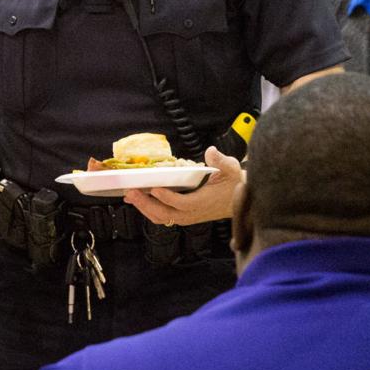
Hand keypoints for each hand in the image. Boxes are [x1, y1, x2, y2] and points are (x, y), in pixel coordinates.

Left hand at [123, 146, 242, 226]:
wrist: (239, 200)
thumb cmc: (234, 183)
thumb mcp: (231, 169)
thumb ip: (221, 161)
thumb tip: (211, 152)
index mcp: (204, 202)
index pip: (183, 204)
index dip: (168, 198)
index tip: (155, 189)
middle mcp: (193, 213)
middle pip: (166, 214)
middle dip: (147, 204)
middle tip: (132, 192)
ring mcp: (188, 217)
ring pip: (162, 218)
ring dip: (145, 208)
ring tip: (130, 196)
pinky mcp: (184, 216)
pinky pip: (164, 217)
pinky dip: (150, 210)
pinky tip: (139, 201)